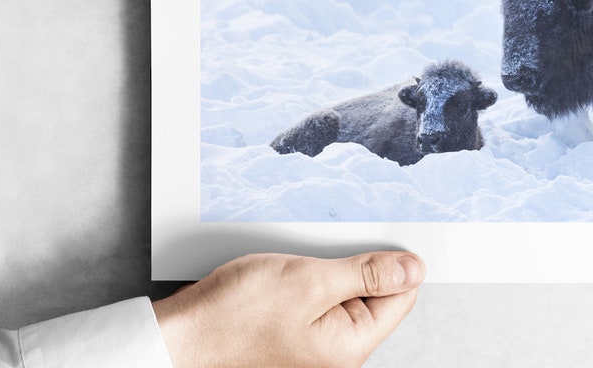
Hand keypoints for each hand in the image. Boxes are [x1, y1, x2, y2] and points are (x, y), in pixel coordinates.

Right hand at [152, 251, 424, 367]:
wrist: (178, 339)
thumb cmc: (233, 317)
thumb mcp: (310, 283)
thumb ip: (368, 275)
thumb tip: (414, 268)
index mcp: (350, 347)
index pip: (400, 297)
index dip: (392, 263)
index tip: (377, 238)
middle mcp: (336, 354)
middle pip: (374, 296)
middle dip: (355, 266)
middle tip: (323, 253)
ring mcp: (314, 347)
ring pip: (342, 295)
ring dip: (327, 272)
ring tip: (295, 266)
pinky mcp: (293, 336)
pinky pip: (316, 302)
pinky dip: (306, 282)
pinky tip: (283, 275)